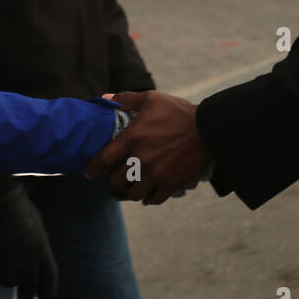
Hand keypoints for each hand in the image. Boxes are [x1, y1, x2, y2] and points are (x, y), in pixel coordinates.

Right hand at [0, 182, 57, 298]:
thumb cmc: (21, 210)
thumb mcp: (38, 230)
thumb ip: (39, 249)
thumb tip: (37, 266)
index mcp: (42, 251)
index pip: (49, 280)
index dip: (48, 291)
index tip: (45, 296)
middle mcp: (27, 262)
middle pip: (28, 293)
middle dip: (26, 294)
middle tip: (23, 294)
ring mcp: (8, 263)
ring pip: (8, 283)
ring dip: (6, 276)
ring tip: (5, 261)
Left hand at [85, 90, 209, 204]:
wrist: (209, 129)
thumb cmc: (178, 112)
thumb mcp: (151, 99)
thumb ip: (126, 99)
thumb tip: (106, 99)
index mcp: (133, 137)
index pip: (102, 160)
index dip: (92, 169)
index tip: (90, 172)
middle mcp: (141, 159)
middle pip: (115, 182)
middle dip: (112, 180)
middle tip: (116, 176)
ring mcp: (156, 174)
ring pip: (132, 194)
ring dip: (130, 190)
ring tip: (132, 185)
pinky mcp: (171, 184)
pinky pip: (152, 199)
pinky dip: (148, 197)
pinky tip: (148, 190)